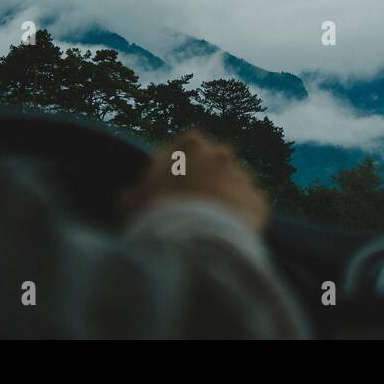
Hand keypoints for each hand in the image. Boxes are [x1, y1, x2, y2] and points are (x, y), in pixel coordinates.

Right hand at [122, 131, 267, 232]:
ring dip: (224, 202)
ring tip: (208, 228)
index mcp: (189, 146)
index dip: (179, 168)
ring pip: (232, 188)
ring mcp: (241, 176)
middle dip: (205, 183)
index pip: (186, 148)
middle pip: (213, 166)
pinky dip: (240, 221)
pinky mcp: (257, 200)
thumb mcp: (135, 201)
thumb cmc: (157, 212)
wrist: (195, 236)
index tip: (173, 187)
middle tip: (191, 208)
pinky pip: (248, 209)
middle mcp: (220, 155)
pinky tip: (226, 238)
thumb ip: (135, 194)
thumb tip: (127, 198)